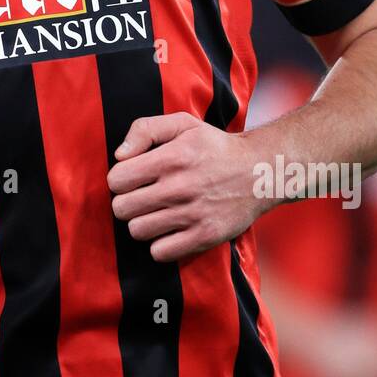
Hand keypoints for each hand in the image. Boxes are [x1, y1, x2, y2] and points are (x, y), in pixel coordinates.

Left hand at [107, 112, 263, 262]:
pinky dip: (160, 245)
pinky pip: (160, 253)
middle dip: (127, 202)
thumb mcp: (182, 124)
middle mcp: (180, 187)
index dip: (120, 179)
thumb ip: (145, 129)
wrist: (260, 171)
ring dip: (142, 223)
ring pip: (138, 231)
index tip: (132, 179)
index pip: (116, 180)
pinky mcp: (205, 237)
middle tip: (142, 198)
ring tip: (156, 214)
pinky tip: (170, 230)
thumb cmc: (214, 147)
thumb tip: (119, 156)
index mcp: (172, 157)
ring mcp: (193, 214)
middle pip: (122, 209)